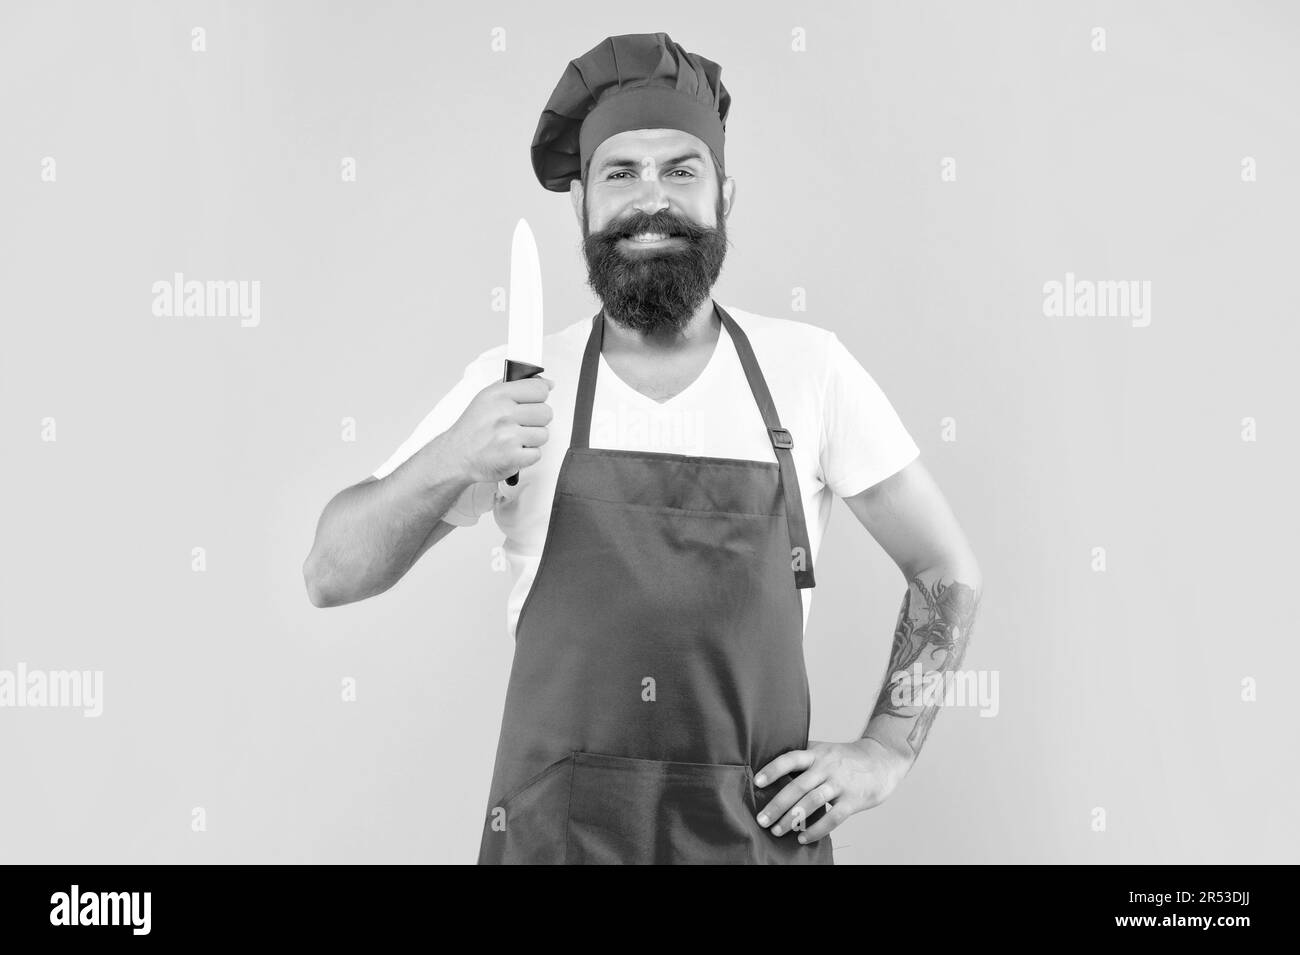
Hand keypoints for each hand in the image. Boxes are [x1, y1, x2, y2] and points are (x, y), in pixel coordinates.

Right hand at [441, 376, 553, 483]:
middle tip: (520, 425)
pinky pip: (537, 453)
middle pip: (546, 412)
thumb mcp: (487, 397)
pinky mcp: (513, 456)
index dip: (539, 398)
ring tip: (515, 439)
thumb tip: (546, 383)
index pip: (539, 389)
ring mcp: (509, 435)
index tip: (533, 403)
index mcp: (498, 395)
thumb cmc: (472, 430)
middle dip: (536, 421)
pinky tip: (513, 451)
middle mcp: (503, 413)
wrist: (456, 456)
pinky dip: (527, 456)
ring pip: (543, 434)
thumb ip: (515, 386)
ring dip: (532, 439)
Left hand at [753, 737, 912, 843]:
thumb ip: (804, 760)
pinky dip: (816, 830)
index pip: (790, 758)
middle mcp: (827, 766)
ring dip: (792, 819)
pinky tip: (803, 838)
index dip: (773, 770)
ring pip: (812, 802)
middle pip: (798, 786)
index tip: (757, 782)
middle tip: (761, 819)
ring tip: (777, 831)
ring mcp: (841, 783)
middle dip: (777, 805)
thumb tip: (773, 775)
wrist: (883, 759)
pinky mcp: (853, 799)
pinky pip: (833, 818)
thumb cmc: (846, 759)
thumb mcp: (824, 751)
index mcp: (817, 753)